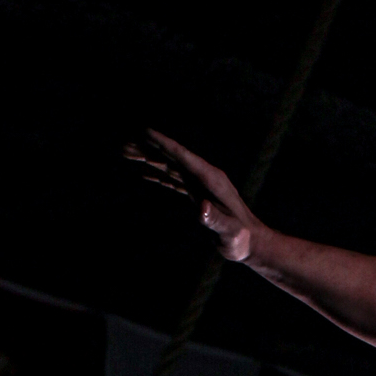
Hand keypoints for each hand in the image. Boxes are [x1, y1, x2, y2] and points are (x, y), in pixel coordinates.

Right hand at [123, 129, 265, 264]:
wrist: (251, 244)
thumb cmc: (241, 239)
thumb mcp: (228, 231)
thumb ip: (215, 220)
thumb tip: (200, 208)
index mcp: (211, 179)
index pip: (183, 157)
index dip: (164, 144)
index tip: (144, 131)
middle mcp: (205, 177)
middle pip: (172, 158)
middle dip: (148, 150)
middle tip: (124, 146)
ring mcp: (201, 185)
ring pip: (170, 167)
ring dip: (149, 160)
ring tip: (127, 154)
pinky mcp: (198, 194)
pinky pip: (174, 180)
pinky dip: (159, 175)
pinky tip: (145, 173)